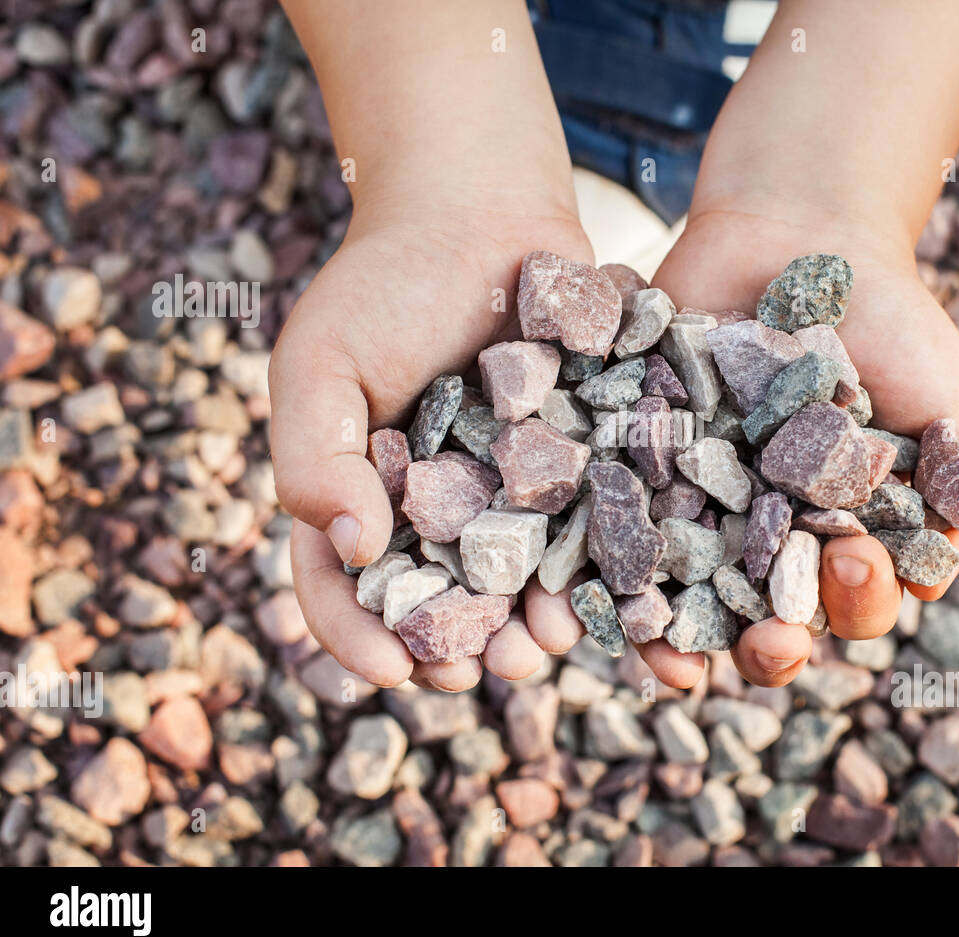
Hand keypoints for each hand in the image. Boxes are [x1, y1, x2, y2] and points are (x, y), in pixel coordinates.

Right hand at [269, 201, 600, 691]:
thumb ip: (314, 458)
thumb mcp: (321, 363)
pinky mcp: (576, 465)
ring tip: (556, 642)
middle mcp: (436, 511)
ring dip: (537, 621)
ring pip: (519, 580)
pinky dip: (597, 563)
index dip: (361, 637)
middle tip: (497, 668)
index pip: (345, 589)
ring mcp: (509, 493)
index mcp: (361, 499)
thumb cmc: (384, 285)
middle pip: (443, 602)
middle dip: (469, 646)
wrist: (480, 214)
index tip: (393, 672)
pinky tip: (614, 587)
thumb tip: (355, 551)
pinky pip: (585, 525)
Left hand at [639, 205, 958, 688]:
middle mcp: (769, 543)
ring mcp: (698, 514)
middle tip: (770, 639)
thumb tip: (945, 573)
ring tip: (674, 656)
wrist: (802, 237)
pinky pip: (612, 531)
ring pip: (683, 600)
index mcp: (844, 541)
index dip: (856, 601)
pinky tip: (602, 589)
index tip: (855, 562)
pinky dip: (603, 564)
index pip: (852, 601)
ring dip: (676, 640)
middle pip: (767, 622)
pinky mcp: (635, 476)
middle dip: (770, 644)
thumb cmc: (893, 325)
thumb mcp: (951, 403)